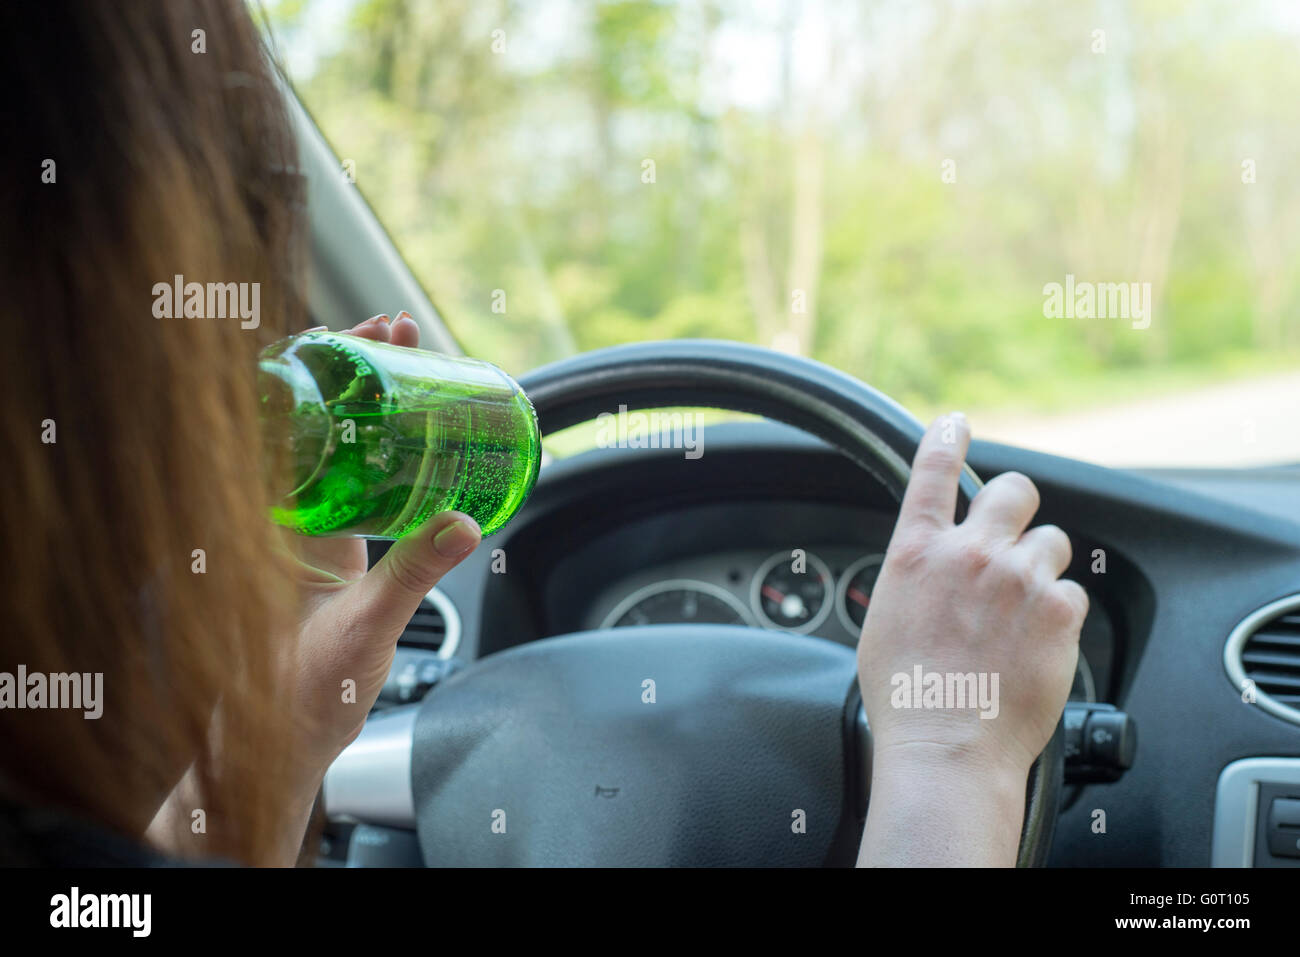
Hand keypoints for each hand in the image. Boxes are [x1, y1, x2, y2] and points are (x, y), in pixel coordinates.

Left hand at [284, 312, 480, 776]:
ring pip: (332, 441)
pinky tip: (411, 423)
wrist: (286, 738)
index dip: (317, 369)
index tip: (359, 334)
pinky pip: (353, 476)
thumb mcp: (362, 630)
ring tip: (404, 353)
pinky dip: (381, 441)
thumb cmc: (298, 693)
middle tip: (395, 327)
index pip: (284, 422)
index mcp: (267, 526)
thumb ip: (412, 577)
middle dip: (351, 365)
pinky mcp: (333, 545)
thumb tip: (463, 524)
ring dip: (367, 397)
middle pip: (311, 417)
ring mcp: (306, 527)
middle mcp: (281, 517)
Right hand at [856, 412, 1086, 865]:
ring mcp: (1020, 580)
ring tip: (1022, 611)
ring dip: (1041, 566)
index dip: (946, 438)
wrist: (948, 748)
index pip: (932, 470)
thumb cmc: (908, 698)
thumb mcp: (885, 620)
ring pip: (1052, 542)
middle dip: (1016, 505)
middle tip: (1012, 533)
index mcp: (918, 553)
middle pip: (1014, 489)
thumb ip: (916, 578)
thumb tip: (933, 570)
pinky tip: (1036, 645)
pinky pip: (1072, 595)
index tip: (956, 425)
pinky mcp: (1061, 613)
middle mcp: (972, 554)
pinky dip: (1059, 614)